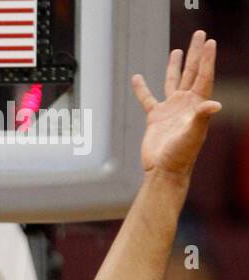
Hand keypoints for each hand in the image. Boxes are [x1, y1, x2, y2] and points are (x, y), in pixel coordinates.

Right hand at [134, 30, 221, 178]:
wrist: (163, 172)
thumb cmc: (181, 156)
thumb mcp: (193, 135)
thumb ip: (202, 117)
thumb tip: (216, 104)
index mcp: (197, 105)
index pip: (204, 76)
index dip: (207, 59)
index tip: (209, 42)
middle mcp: (186, 104)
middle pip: (192, 72)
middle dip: (196, 53)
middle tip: (199, 34)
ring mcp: (171, 110)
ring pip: (173, 81)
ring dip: (176, 65)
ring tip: (177, 50)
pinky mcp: (155, 118)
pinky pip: (148, 99)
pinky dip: (142, 89)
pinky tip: (137, 78)